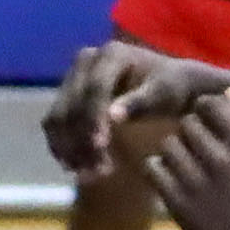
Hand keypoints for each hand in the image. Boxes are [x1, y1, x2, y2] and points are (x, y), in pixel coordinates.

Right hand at [44, 39, 229, 179]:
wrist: (170, 83)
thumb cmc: (173, 87)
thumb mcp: (164, 92)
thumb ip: (140, 102)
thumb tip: (113, 117)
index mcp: (111, 54)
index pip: (95, 88)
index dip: (94, 118)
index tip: (100, 147)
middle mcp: (86, 61)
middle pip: (73, 104)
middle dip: (81, 139)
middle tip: (96, 171)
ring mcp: (73, 77)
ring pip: (59, 116)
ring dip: (69, 147)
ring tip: (88, 174)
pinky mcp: (68, 95)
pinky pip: (56, 122)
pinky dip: (62, 145)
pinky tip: (75, 166)